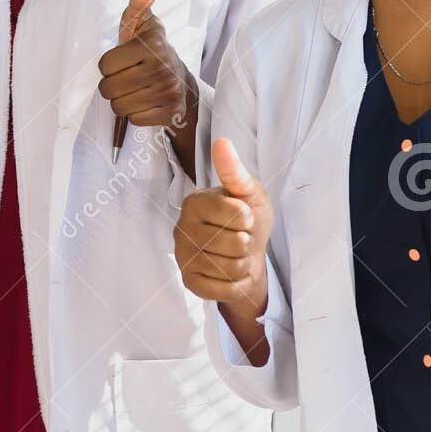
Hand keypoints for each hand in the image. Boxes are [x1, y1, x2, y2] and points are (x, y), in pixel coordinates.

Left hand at [97, 0, 196, 131]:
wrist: (181, 83)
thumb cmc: (150, 49)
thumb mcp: (142, 21)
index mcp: (153, 44)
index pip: (104, 65)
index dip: (109, 64)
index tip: (125, 58)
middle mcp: (163, 68)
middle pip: (108, 88)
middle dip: (114, 83)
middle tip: (130, 75)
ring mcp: (167, 93)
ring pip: (118, 106)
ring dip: (123, 99)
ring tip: (137, 88)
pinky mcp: (168, 114)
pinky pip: (133, 119)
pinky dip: (136, 113)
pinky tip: (147, 102)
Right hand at [175, 138, 273, 362]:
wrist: (248, 254)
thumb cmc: (247, 218)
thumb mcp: (249, 192)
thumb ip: (235, 171)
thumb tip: (221, 142)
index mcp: (194, 202)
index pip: (235, 214)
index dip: (249, 218)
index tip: (244, 216)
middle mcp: (181, 228)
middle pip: (235, 244)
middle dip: (247, 243)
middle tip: (239, 239)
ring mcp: (182, 257)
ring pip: (231, 267)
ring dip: (244, 264)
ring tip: (236, 256)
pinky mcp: (189, 282)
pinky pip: (223, 289)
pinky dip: (236, 284)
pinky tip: (229, 273)